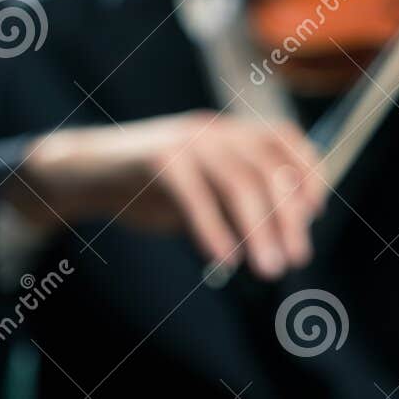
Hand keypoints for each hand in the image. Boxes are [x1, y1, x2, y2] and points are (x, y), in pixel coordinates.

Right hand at [11, 111, 325, 278]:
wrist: (84, 173)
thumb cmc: (151, 188)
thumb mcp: (205, 190)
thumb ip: (240, 204)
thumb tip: (285, 238)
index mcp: (230, 131)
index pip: (285, 138)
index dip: (308, 172)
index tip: (314, 213)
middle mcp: (213, 130)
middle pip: (266, 168)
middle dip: (287, 216)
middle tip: (295, 258)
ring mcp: (185, 143)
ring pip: (237, 182)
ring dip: (259, 229)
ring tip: (268, 268)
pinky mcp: (156, 161)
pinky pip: (195, 198)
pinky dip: (214, 231)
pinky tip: (225, 260)